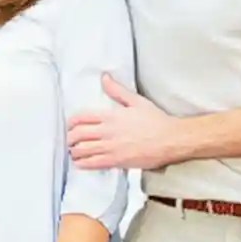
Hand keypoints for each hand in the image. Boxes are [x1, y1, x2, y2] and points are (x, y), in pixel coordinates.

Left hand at [66, 74, 181, 169]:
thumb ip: (117, 90)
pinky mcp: (117, 161)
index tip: (70, 125)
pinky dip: (83, 164)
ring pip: (82, 150)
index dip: (71, 122)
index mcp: (111, 116)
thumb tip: (104, 77)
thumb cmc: (156, 120)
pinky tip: (80, 163)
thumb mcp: (136, 101)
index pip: (82, 118)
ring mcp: (111, 148)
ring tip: (73, 151)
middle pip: (78, 135)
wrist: (171, 140)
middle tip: (70, 139)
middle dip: (70, 137)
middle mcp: (107, 132)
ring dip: (74, 151)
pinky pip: (93, 164)